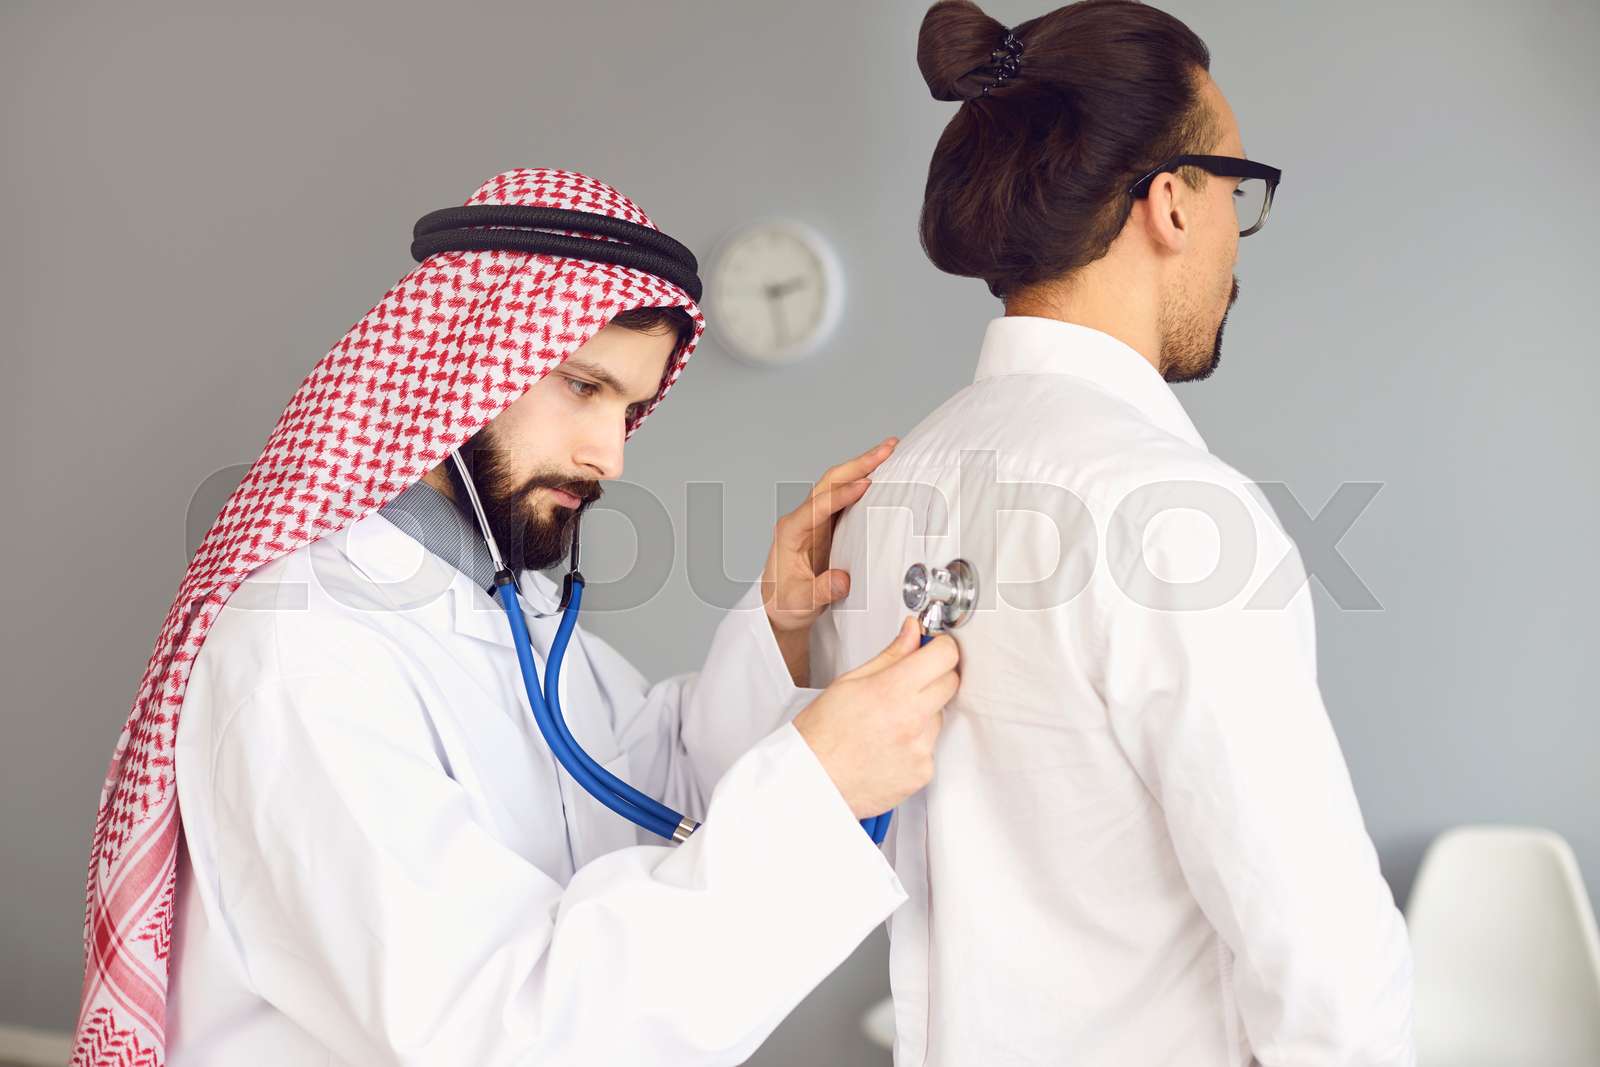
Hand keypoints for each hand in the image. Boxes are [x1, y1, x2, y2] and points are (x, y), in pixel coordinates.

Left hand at [761, 436, 897, 685]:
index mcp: (790, 531)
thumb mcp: (800, 601)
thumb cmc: (784, 603)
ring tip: (890, 452)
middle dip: (859, 463)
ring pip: (838, 484)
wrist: (779, 609)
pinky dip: (863, 482)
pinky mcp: (827, 526)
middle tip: (887, 449)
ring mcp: (815, 520)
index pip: (818, 506)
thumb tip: (843, 579)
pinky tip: (881, 475)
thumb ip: (821, 590)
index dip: (842, 494)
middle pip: (830, 482)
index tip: (865, 484)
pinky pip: (845, 498)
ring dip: (863, 467)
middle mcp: (802, 519)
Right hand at [792, 616, 958, 818]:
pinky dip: (916, 744)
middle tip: (910, 680)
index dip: (940, 646)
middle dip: (936, 675)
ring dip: (924, 713)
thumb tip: (912, 633)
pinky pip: (931, 747)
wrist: (812, 781)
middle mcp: (911, 720)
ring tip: (888, 722)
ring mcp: (920, 749)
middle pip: (951, 683)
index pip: (944, 656)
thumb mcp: (848, 683)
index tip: (934, 646)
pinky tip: (889, 745)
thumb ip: (890, 655)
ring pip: (940, 717)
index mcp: (891, 691)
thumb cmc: (819, 736)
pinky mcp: (922, 772)